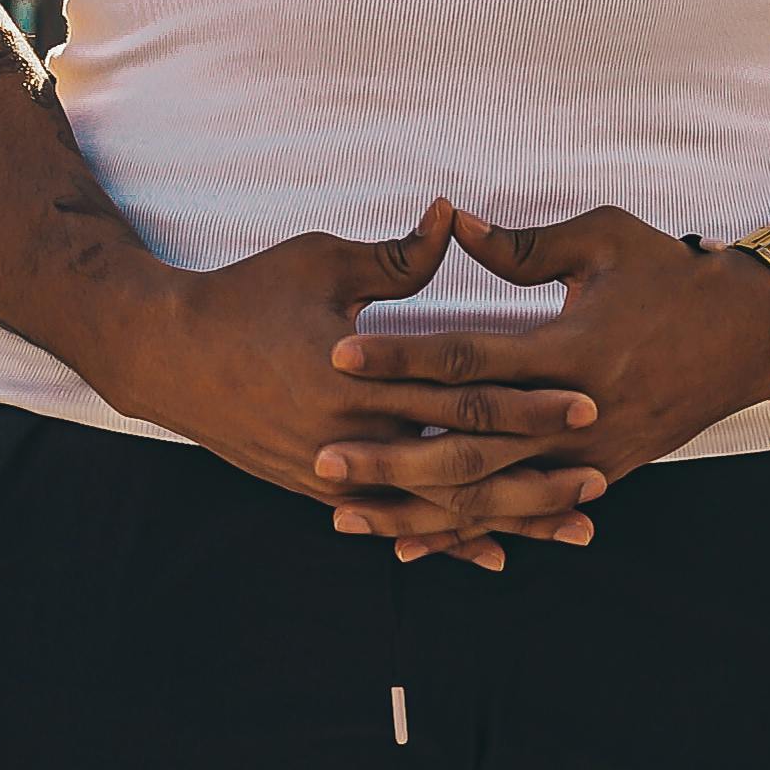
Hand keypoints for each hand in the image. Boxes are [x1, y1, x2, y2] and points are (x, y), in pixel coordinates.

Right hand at [128, 199, 606, 558]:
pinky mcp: (320, 490)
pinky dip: (447, 537)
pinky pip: (396, 522)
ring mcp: (333, 471)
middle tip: (602, 478)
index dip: (527, 400)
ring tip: (573, 527)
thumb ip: (397, 254)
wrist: (167, 355)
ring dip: (509, 517)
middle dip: (536, 472)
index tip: (586, 401)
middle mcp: (350, 433)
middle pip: (461, 461)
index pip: (461, 392)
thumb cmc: (247, 294)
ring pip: (437, 506)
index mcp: (358, 373)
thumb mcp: (322, 261)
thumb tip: (455, 215)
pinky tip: (495, 554)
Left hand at [323, 207, 769, 564]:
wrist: (749, 334)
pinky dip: (466, 534)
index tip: (338, 352)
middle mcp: (577, 413)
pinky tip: (412, 546)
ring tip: (345, 514)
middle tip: (321, 458)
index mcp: (569, 348)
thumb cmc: (671, 273)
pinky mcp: (599, 478)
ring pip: (489, 496)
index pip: (467, 358)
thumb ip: (521, 245)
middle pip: (467, 444)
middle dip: (389, 455)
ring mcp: (589, 456)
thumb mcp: (602, 239)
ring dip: (414, 509)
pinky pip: (520, 515)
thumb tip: (451, 224)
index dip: (400, 357)